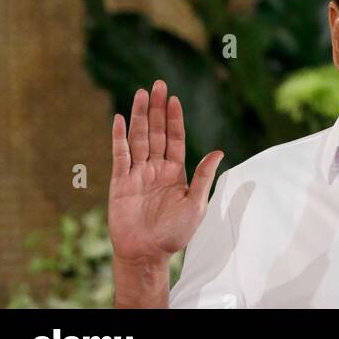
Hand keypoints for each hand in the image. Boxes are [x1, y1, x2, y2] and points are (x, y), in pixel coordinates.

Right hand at [109, 79, 222, 262]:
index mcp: (174, 171)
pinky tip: (119, 119)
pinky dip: (119, 137)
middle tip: (158, 84)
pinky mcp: (120, 182)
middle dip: (157, 108)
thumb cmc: (174, 234)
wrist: (147, 255)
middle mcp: (155, 168)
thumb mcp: (195, 205)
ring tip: (141, 93)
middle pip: (156, 132)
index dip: (174, 119)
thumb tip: (219, 151)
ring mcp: (137, 173)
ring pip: (139, 138)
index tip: (174, 99)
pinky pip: (120, 155)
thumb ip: (204, 176)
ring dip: (140, 116)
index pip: (174, 138)